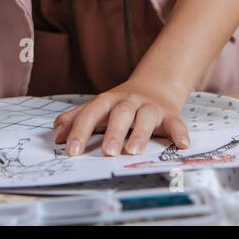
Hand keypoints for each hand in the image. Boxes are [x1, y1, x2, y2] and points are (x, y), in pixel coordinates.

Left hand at [53, 77, 191, 157]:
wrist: (154, 86)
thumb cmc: (120, 105)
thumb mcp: (98, 108)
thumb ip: (77, 119)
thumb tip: (57, 134)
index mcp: (108, 101)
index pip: (91, 112)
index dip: (80, 130)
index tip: (71, 150)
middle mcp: (129, 101)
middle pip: (120, 113)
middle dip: (113, 132)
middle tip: (107, 152)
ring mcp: (150, 107)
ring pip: (146, 116)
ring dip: (141, 133)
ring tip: (134, 151)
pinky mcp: (169, 114)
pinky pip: (176, 122)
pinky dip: (179, 133)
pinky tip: (181, 145)